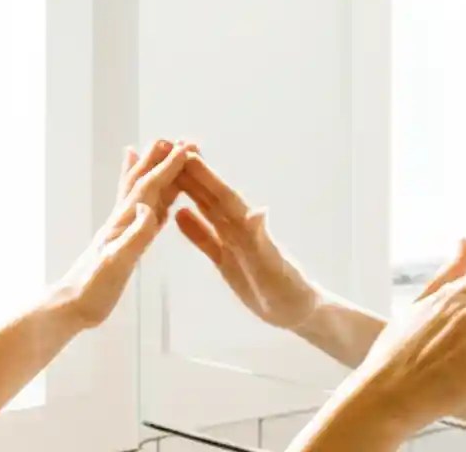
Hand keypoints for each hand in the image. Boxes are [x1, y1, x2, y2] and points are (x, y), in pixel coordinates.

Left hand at [51, 140, 191, 329]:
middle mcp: (122, 219)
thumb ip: (135, 235)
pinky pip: (141, 210)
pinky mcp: (123, 241)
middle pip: (143, 180)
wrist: (69, 306)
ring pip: (141, 191)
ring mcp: (121, 228)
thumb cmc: (92, 289)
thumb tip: (149, 207)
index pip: (150, 187)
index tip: (188, 148)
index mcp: (124, 222)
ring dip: (152, 170)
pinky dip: (148, 196)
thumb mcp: (116, 263)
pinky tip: (150, 197)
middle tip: (178, 140)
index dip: (169, 166)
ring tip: (158, 151)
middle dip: (160, 159)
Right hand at [173, 153, 321, 329]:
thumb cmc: (289, 289)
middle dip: (193, 176)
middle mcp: (240, 230)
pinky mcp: (228, 261)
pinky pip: (206, 240)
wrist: (296, 311)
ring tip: (169, 176)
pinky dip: (192, 227)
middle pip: (212, 198)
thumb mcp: (274, 265)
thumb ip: (262, 239)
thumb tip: (259, 210)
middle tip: (171, 153)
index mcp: (249, 228)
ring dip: (190, 194)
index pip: (224, 197)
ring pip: (207, 214)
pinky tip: (177, 214)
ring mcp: (233, 244)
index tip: (187, 154)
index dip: (206, 175)